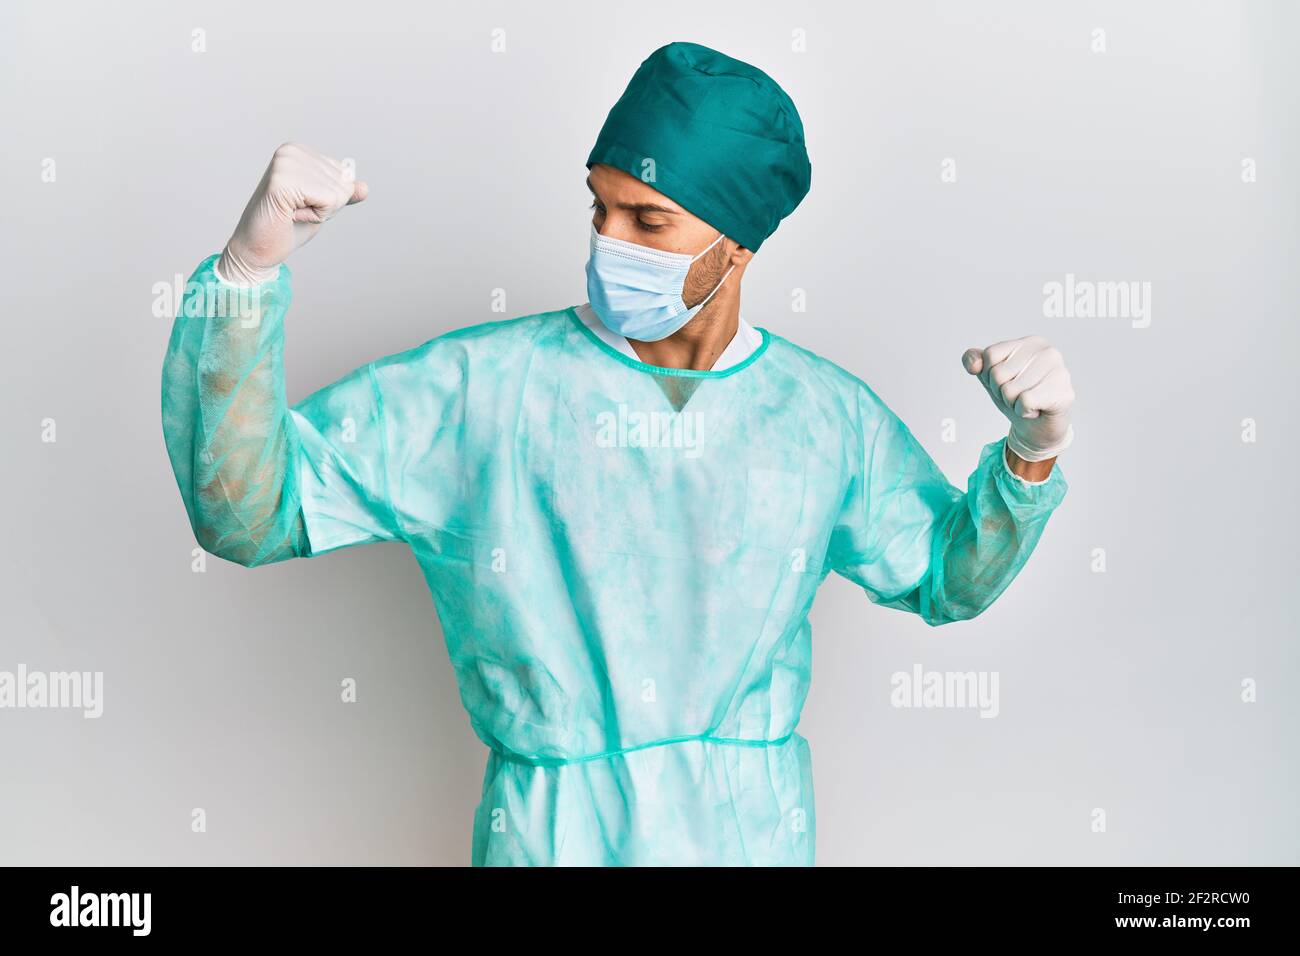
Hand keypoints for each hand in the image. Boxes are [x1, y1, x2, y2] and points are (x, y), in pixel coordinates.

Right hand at [216, 143, 367, 285]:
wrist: (257, 249)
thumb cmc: (287, 227)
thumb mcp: (322, 206)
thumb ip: (342, 194)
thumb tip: (364, 188)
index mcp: (299, 151)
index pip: (345, 176)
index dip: (330, 200)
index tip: (302, 204)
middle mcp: (291, 151)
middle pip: (344, 184)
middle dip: (326, 207)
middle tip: (295, 211)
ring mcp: (285, 163)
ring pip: (338, 194)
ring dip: (319, 212)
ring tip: (291, 213)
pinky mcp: (283, 181)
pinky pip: (327, 202)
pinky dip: (314, 217)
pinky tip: (290, 215)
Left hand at [962, 336, 1074, 461]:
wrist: (1038, 427)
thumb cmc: (1016, 398)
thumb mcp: (989, 377)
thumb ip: (974, 361)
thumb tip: (974, 365)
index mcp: (1030, 343)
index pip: (990, 355)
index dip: (989, 376)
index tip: (1006, 382)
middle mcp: (1047, 351)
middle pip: (998, 374)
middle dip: (1002, 392)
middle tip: (1020, 396)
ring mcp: (1059, 371)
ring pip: (1010, 390)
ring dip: (1013, 403)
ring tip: (1029, 402)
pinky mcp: (1064, 392)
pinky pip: (1025, 402)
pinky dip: (1024, 412)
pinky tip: (1037, 409)